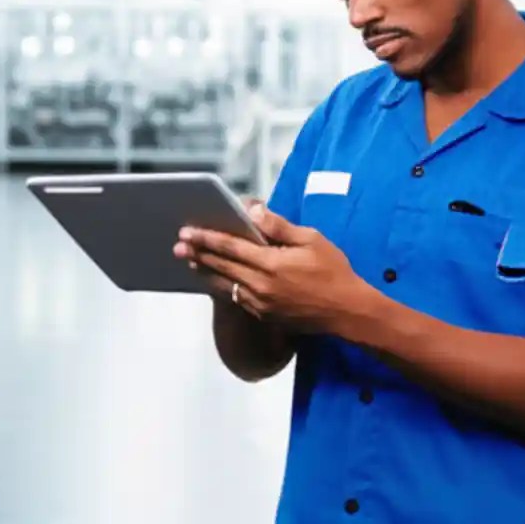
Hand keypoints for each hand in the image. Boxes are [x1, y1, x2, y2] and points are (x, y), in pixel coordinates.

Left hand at [172, 203, 373, 333]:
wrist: (346, 311)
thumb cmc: (333, 271)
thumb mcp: (312, 240)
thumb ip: (278, 226)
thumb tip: (252, 209)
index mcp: (272, 263)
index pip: (231, 247)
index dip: (207, 238)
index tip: (188, 231)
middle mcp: (260, 285)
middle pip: (221, 266)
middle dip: (198, 253)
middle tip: (178, 245)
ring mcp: (260, 303)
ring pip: (225, 284)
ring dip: (206, 271)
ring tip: (190, 261)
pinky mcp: (264, 315)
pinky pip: (236, 298)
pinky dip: (222, 286)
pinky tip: (216, 280)